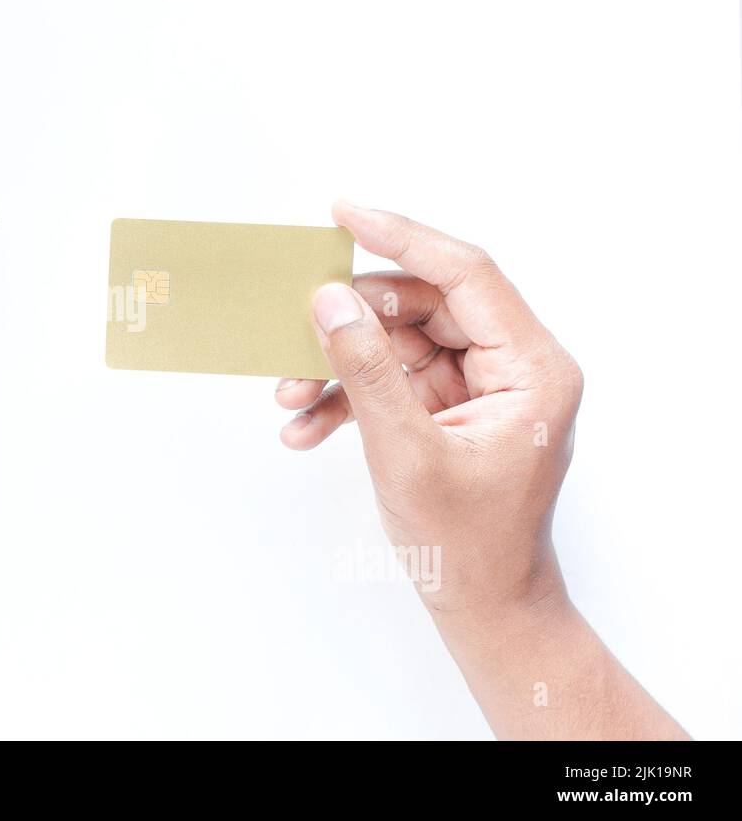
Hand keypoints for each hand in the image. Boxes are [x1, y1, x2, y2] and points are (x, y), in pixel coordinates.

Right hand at [276, 201, 685, 738]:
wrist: (484, 607)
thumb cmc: (465, 545)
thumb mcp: (406, 453)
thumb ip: (366, 370)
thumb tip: (329, 300)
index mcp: (533, 367)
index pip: (466, 273)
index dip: (402, 236)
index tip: (342, 214)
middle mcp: (513, 365)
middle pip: (422, 307)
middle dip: (351, 325)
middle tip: (291, 337)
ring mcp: (480, 387)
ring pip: (398, 343)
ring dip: (338, 367)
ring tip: (287, 398)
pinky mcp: (449, 409)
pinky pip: (392, 380)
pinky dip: (347, 398)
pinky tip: (303, 428)